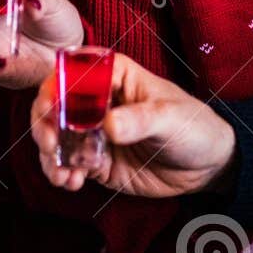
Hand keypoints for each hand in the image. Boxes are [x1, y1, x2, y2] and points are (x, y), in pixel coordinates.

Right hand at [30, 52, 236, 197]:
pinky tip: (71, 183)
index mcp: (115, 75)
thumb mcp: (171, 117)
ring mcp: (94, 131)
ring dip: (50, 153)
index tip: (50, 106)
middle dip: (44, 122)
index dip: (56, 84)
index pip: (76, 69)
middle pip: (56, 102)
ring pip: (56, 135)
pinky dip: (61, 172)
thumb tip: (109, 125)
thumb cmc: (194, 126)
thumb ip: (140, 119)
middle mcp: (98, 100)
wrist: (208, 167)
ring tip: (61, 173)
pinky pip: (68, 163)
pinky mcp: (95, 160)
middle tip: (49, 144)